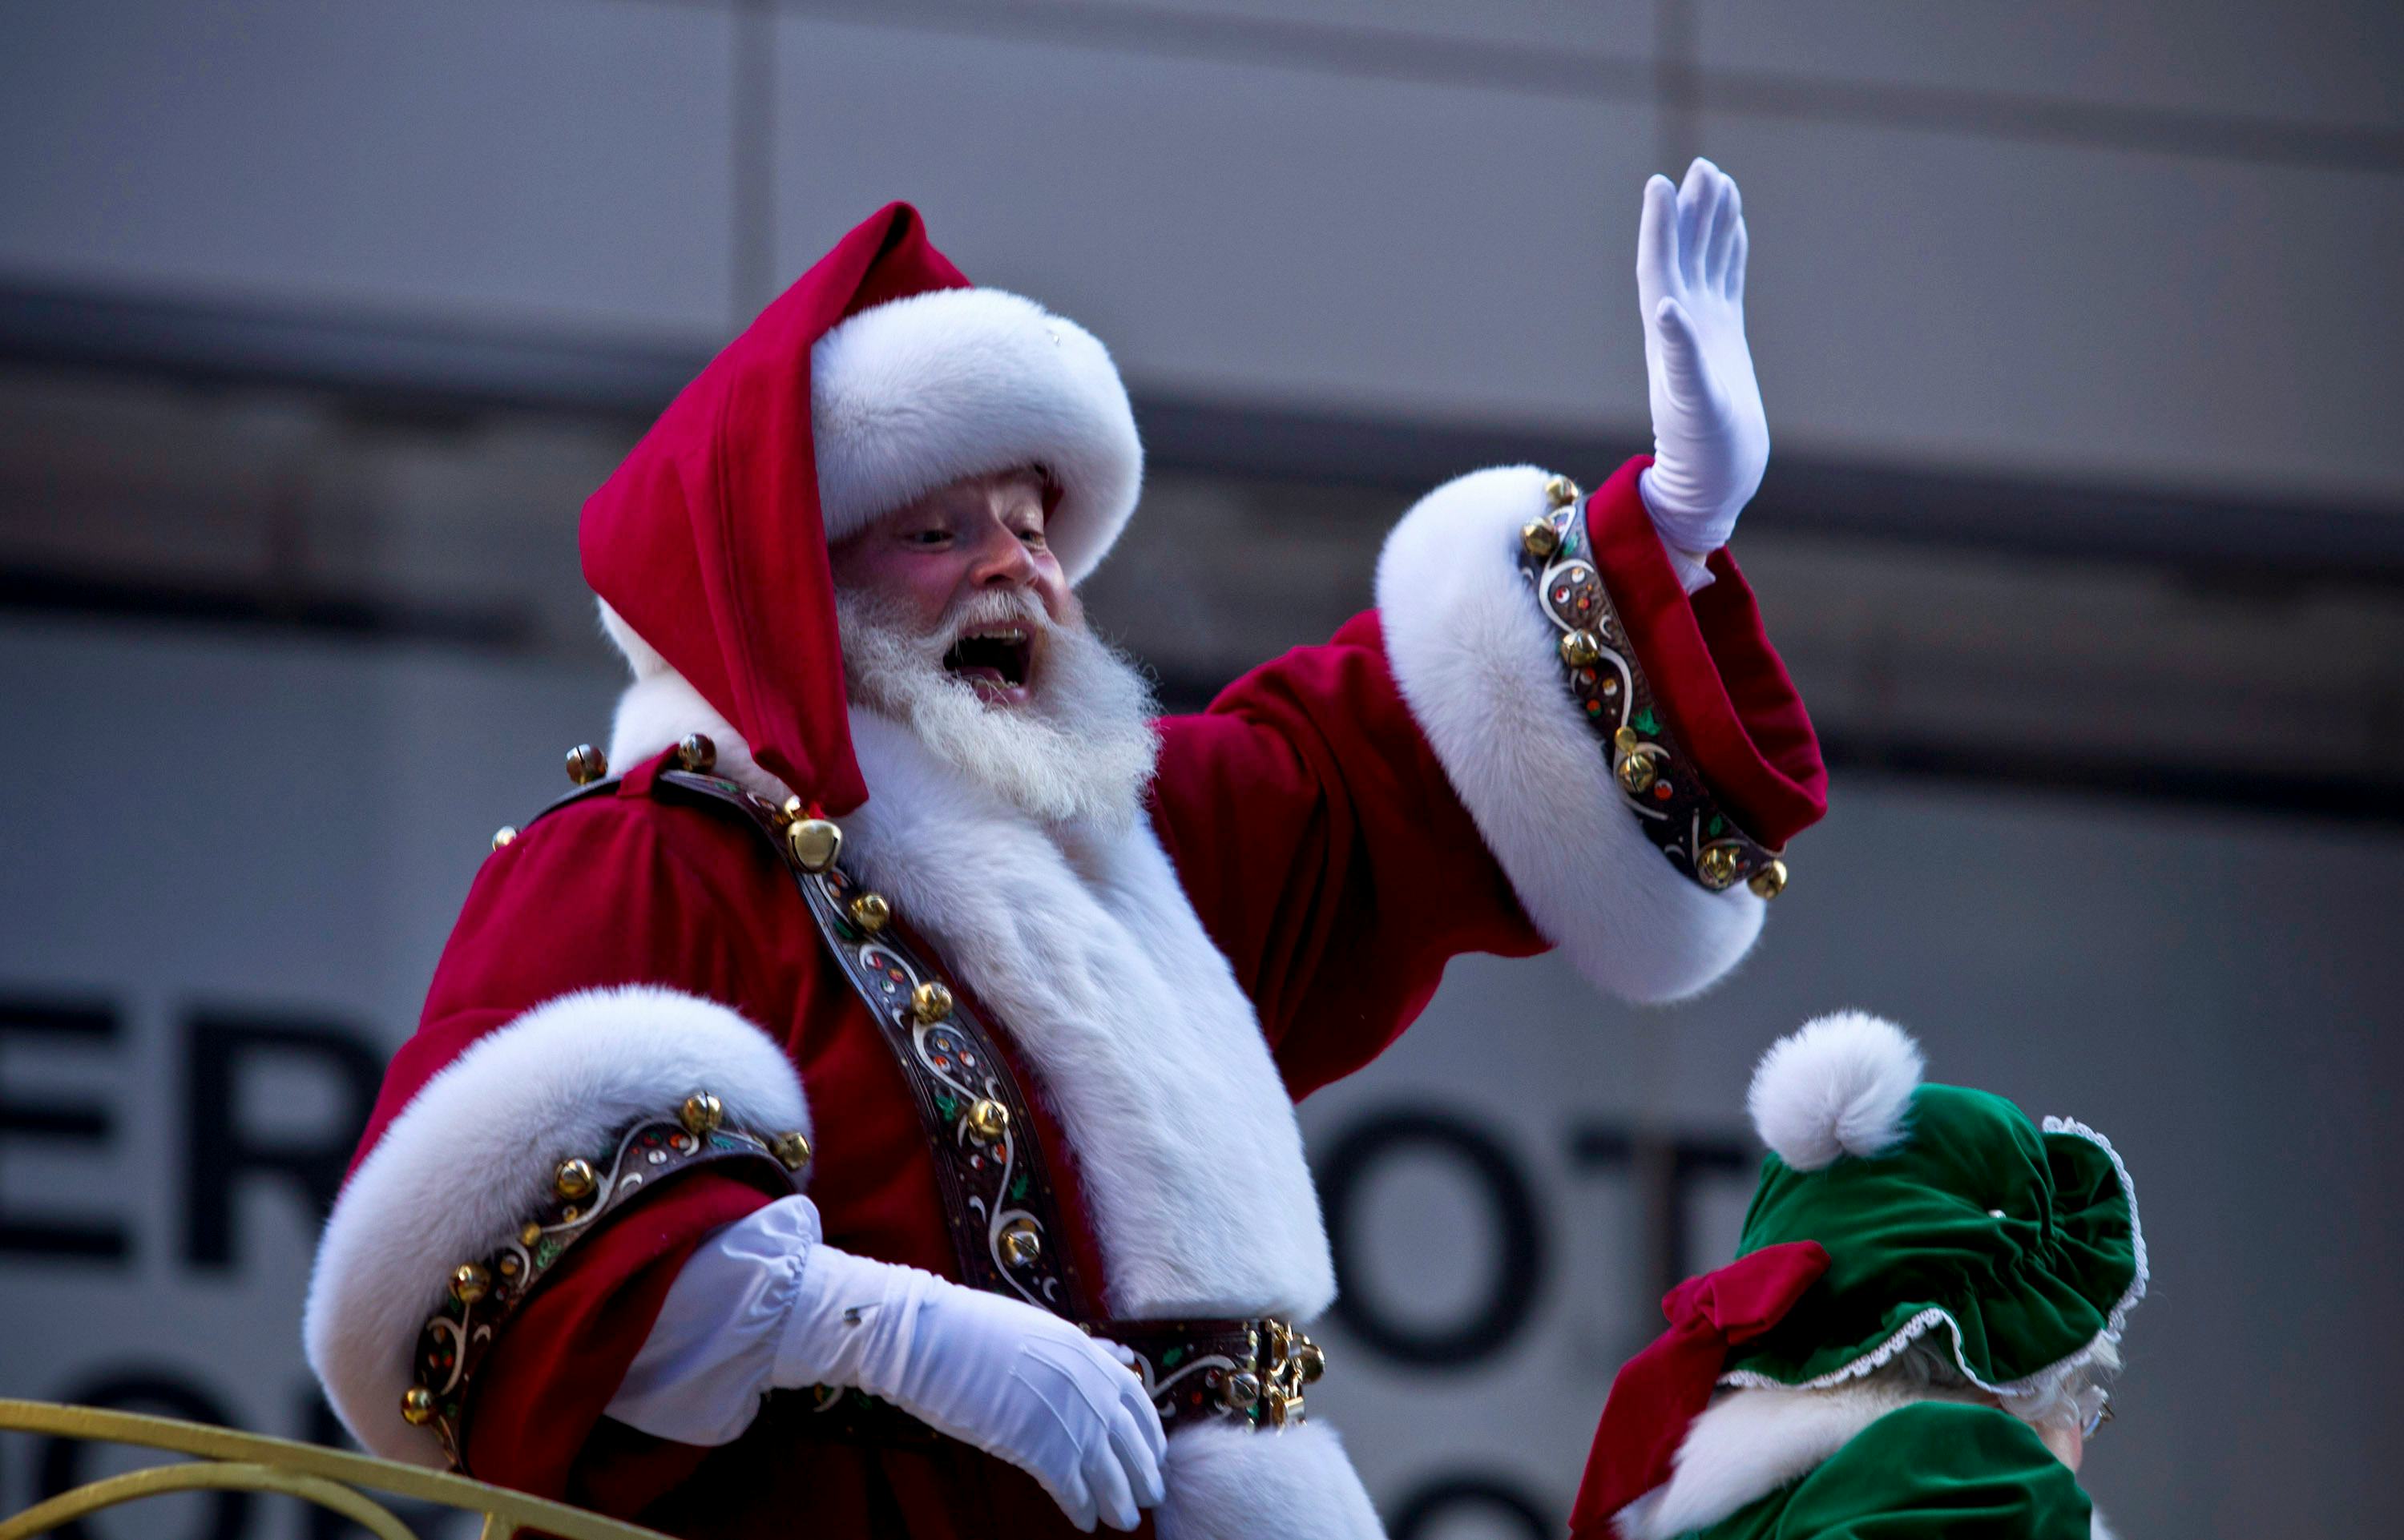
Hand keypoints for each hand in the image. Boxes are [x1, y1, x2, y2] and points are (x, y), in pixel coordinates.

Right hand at [776, 1246, 1165, 1531]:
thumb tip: (1113, 1359)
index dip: (1150, 1435)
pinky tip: (1085, 1522)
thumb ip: (1080, 1353)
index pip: (1138, 1404)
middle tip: (1149, 1497)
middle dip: (1143, 1476)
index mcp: (1090, 1356)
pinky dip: (1082, 1509)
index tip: (1154, 1453)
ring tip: (1124, 1519)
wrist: (934, 1339)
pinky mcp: (1040, 1451)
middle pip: (1132, 1446)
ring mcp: (1068, 1421)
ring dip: (1119, 1502)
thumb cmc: (976, 1329)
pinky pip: (1073, 1490)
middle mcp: (1090, 1389)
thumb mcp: (1042, 1329)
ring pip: (1110, 1475)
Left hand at [1635, 157, 1767, 553]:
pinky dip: (1729, 253)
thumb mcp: (1690, 405)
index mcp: (1668, 335)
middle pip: (1683, 255)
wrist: (1713, 480)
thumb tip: (1667, 306)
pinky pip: (1726, 284)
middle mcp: (1681, 326)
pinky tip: (1735, 229)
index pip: (1660, 267)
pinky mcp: (1724, 340)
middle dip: (1691, 212)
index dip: (1660, 227)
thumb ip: (1679, 357)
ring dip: (1710, 224)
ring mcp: (1703, 330)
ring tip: (1719, 180)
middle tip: (1702, 168)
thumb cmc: (1701, 451)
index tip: (1661, 184)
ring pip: (1706, 262)